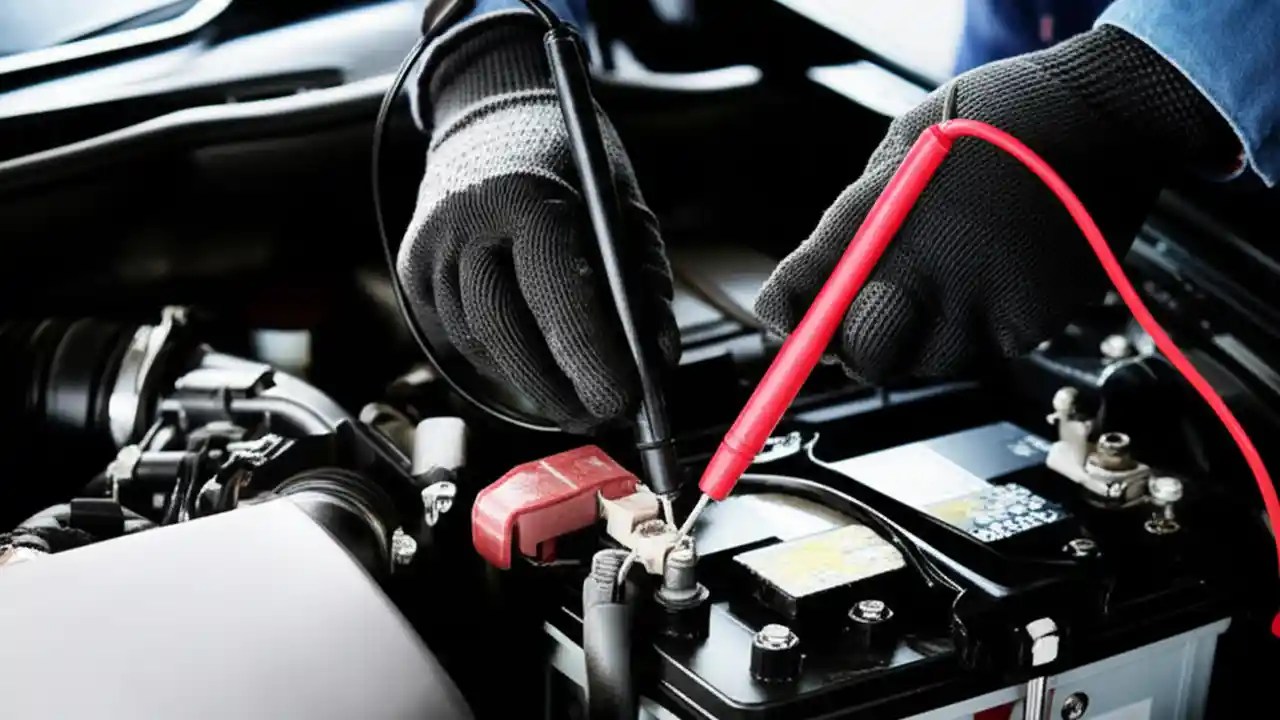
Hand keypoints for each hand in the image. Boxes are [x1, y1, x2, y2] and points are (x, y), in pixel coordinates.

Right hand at [398, 15, 677, 432]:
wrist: (490, 115)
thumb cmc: (567, 158)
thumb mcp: (622, 203)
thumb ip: (643, 280)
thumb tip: (657, 358)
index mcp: (524, 193)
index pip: (554, 289)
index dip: (589, 353)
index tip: (622, 397)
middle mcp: (464, 221)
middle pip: (505, 330)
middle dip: (557, 385)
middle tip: (600, 413)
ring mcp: (430, 248)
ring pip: (479, 342)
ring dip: (529, 380)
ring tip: (574, 396)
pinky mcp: (413, 271)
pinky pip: (457, 336)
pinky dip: (499, 359)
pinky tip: (532, 364)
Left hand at [754, 26, 1235, 383]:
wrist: (1107, 117)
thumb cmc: (997, 120)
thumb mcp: (899, 153)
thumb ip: (848, 230)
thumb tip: (799, 291)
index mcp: (897, 226)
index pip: (817, 308)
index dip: (798, 322)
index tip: (790, 322)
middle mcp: (944, 278)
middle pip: (870, 357)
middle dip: (856, 340)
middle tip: (863, 306)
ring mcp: (995, 308)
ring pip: (926, 361)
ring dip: (917, 335)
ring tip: (942, 271)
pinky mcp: (1035, 326)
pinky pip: (982, 351)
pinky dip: (972, 327)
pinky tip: (986, 276)